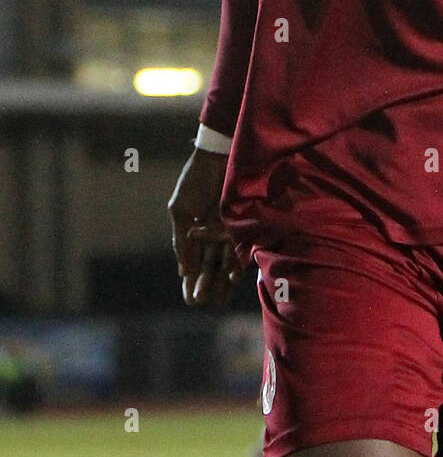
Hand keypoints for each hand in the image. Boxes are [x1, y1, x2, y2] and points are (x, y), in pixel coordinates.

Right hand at [168, 148, 241, 306]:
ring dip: (222, 280)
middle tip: (202, 300)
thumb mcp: (181, 210)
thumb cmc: (196, 180)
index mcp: (196, 233)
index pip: (194, 264)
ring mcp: (230, 230)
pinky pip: (242, 248)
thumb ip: (182, 241)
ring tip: (218, 297)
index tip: (190, 299)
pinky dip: (237, 262)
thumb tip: (183, 272)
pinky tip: (233, 276)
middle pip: (210, 266)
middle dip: (206, 284)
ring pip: (226, 262)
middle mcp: (214, 236)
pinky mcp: (246, 224)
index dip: (192, 282)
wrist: (219, 156)